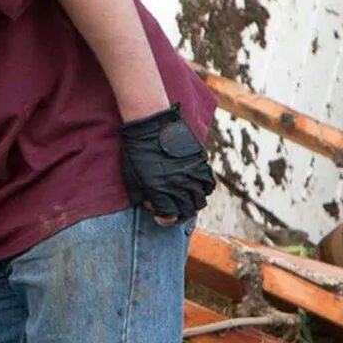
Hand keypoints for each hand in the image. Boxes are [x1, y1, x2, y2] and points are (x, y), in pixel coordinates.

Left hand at [120, 110, 215, 225]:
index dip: (165, 219)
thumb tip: (152, 204)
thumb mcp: (133, 177)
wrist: (148, 123)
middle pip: (188, 211)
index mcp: (158, 190)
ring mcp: (191, 173)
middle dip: (180, 215)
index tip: (160, 216)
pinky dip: (204, 188)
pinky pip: (209, 182)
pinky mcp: (200, 161)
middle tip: (174, 211)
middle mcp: (177, 184)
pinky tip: (196, 186)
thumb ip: (144, 195)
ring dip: (193, 203)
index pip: (170, 216)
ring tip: (185, 198)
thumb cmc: (135, 150)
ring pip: (200, 199)